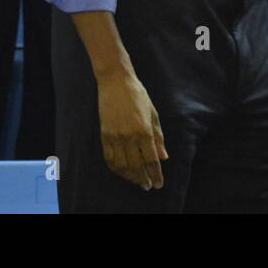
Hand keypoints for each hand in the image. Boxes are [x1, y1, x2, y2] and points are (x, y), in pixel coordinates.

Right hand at [96, 70, 166, 189]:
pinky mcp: (104, 135)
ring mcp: (115, 137)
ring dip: (130, 177)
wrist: (115, 81)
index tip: (158, 184)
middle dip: (143, 179)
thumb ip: (158, 137)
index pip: (151, 161)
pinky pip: (109, 158)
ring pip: (122, 166)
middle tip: (147, 186)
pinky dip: (116, 168)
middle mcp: (129, 137)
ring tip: (136, 181)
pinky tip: (122, 171)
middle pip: (136, 167)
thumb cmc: (138, 94)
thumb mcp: (153, 113)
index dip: (156, 175)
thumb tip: (163, 157)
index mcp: (144, 131)